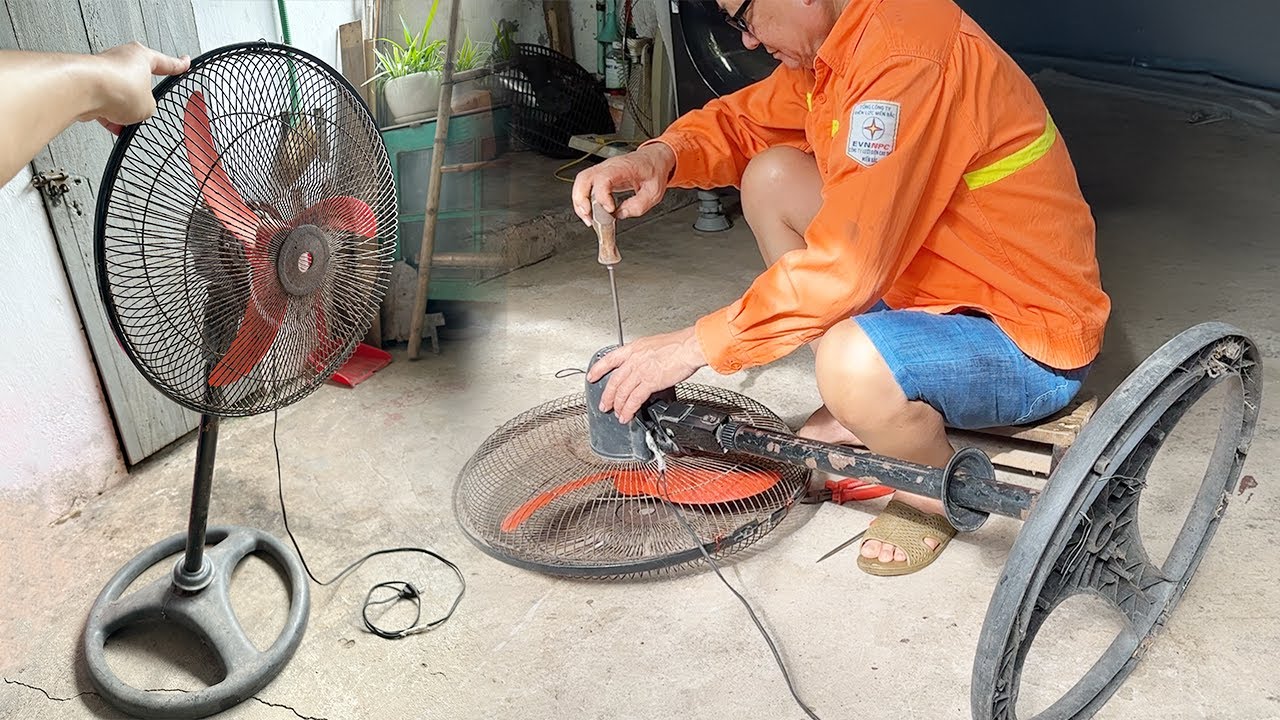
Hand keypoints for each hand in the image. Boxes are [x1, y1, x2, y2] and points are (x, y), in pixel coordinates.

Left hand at [85, 42, 189, 134]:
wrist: (82, 89)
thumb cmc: (115, 86)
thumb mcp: (149, 105)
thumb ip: (149, 107)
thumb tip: (138, 110)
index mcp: (140, 57)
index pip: (166, 62)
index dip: (178, 65)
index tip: (185, 62)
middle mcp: (119, 59)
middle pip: (137, 82)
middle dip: (141, 99)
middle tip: (145, 110)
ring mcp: (102, 72)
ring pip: (119, 96)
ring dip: (123, 111)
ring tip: (125, 122)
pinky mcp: (87, 86)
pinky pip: (103, 104)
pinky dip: (108, 117)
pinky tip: (113, 126)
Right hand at [571, 142, 675, 225]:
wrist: (654, 158)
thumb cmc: (653, 170)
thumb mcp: (654, 191)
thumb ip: (639, 205)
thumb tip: (621, 214)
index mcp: (623, 167)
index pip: (603, 178)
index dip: (602, 196)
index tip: (609, 210)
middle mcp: (608, 167)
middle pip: (584, 179)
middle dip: (581, 201)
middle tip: (590, 218)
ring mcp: (602, 170)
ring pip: (580, 183)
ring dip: (579, 203)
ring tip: (588, 219)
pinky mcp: (600, 177)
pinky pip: (585, 187)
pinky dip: (583, 201)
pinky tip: (590, 213)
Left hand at [587, 326, 707, 423]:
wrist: (688, 347)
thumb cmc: (679, 345)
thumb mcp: (655, 345)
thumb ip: (645, 356)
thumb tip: (645, 365)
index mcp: (634, 348)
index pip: (610, 359)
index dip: (598, 369)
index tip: (592, 376)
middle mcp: (634, 359)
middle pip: (614, 380)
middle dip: (607, 395)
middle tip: (604, 405)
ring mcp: (640, 371)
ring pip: (622, 392)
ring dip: (618, 406)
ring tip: (617, 414)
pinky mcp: (649, 382)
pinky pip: (634, 399)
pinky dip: (628, 409)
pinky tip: (627, 415)